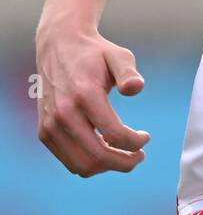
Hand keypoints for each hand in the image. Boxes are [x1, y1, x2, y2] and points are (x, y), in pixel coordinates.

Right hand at [35, 19, 150, 175]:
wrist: (59, 47)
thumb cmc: (94, 53)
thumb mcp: (118, 55)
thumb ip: (129, 72)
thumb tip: (135, 89)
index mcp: (85, 94)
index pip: (114, 134)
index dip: (135, 142)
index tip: (146, 137)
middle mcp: (64, 113)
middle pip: (98, 156)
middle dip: (124, 162)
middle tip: (139, 156)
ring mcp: (51, 125)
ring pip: (82, 165)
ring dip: (107, 167)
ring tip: (124, 155)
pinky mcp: (44, 132)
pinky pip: (69, 161)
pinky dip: (89, 163)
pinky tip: (104, 150)